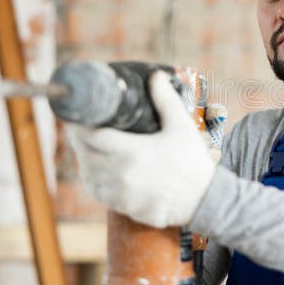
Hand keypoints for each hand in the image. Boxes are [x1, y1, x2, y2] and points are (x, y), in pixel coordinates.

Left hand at [68, 70, 215, 227]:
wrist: (204, 200)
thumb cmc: (193, 163)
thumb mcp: (182, 126)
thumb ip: (165, 100)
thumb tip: (155, 77)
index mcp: (132, 151)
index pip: (92, 136)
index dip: (80, 125)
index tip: (79, 116)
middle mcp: (121, 174)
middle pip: (85, 154)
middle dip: (80, 140)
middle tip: (81, 129)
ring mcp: (120, 194)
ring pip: (88, 175)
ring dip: (85, 160)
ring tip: (88, 148)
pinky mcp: (124, 207)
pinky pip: (98, 193)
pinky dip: (93, 180)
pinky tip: (97, 172)